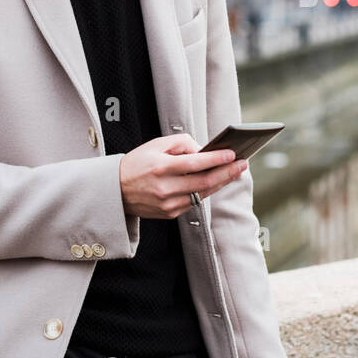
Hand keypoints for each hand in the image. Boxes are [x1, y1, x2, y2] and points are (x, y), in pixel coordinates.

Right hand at [118, 134, 246, 219]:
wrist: (114, 191)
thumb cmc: (137, 163)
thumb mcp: (155, 145)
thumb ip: (181, 143)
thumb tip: (203, 150)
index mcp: (160, 167)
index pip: (195, 164)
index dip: (216, 159)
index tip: (233, 154)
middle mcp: (165, 188)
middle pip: (204, 182)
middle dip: (227, 172)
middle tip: (243, 163)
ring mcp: (168, 204)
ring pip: (203, 194)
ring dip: (221, 183)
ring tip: (235, 171)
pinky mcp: (169, 214)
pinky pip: (194, 202)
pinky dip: (207, 191)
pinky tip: (217, 181)